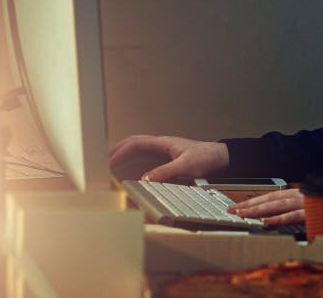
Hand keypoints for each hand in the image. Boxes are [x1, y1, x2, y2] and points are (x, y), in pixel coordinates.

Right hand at [109, 135, 228, 181]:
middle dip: (116, 152)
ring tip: (107, 169)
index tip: (108, 162)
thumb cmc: (207, 157)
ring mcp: (163, 154)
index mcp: (163, 143)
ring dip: (122, 159)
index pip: (136, 143)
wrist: (221, 158)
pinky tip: (126, 175)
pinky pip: (145, 162)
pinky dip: (132, 167)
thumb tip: (145, 179)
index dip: (120, 151)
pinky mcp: (166, 162)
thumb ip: (166, 172)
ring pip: (137, 153)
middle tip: (100, 164)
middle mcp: (161, 146)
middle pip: (133, 145)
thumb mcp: (187, 165)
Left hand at [229, 188, 304, 226]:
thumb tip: (276, 220)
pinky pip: (293, 216)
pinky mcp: (311, 215)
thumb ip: (292, 214)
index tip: (238, 207)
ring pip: (277, 206)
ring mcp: (304, 204)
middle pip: (270, 200)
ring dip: (259, 209)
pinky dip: (279, 219)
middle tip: (233, 210)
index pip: (270, 198)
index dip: (253, 202)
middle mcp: (297, 197)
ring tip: (243, 214)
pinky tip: (266, 222)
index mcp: (295, 196)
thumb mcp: (307, 211)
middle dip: (250, 205)